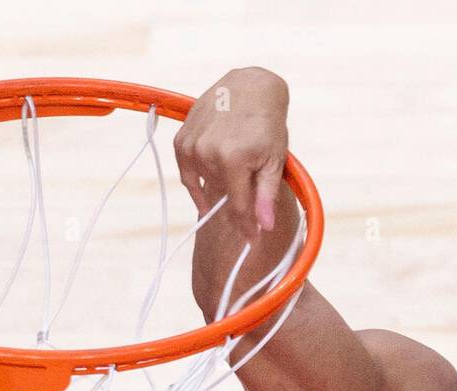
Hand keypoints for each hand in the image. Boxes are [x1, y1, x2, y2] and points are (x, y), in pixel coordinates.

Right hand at [174, 67, 289, 238]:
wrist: (249, 87)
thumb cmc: (267, 123)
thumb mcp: (275, 160)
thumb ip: (266, 196)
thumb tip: (264, 227)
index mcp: (233, 159)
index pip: (238, 207)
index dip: (246, 226)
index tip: (252, 238)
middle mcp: (207, 152)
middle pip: (222, 197)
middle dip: (237, 201)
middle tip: (251, 192)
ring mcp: (192, 145)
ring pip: (207, 185)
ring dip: (221, 185)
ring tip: (236, 165)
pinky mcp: (182, 140)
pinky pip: (188, 173)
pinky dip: (199, 181)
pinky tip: (211, 182)